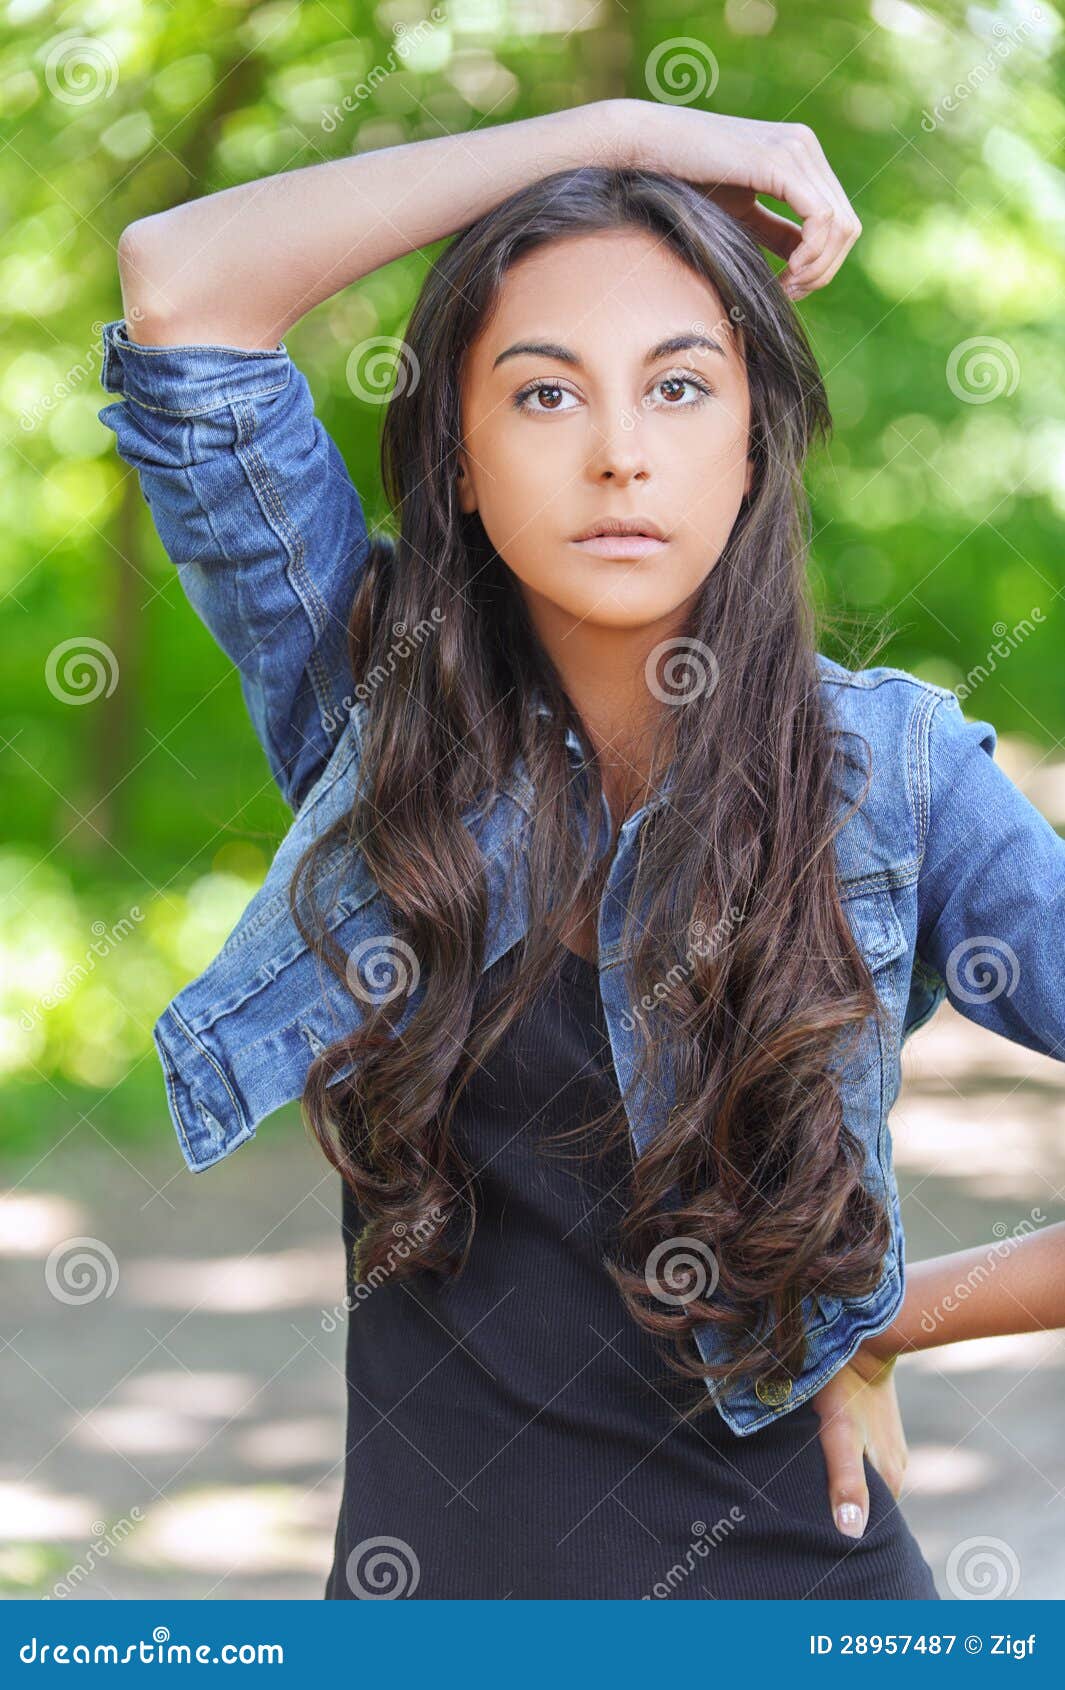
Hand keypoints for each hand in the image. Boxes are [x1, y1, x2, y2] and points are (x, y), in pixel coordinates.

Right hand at [615, 101, 861, 299]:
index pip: (839, 220)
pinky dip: (810, 254)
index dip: (823, 264)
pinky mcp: (781, 161)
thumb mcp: (740, 213)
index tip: (789, 288)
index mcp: (800, 156)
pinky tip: (786, 273)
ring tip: (785, 286)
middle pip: (848, 226)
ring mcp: (797, 150)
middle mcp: (805, 147)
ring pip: (840, 226)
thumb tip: (800, 264)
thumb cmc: (681, 180)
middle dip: (824, 271)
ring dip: (817, 268)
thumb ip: (775, 233)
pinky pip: (820, 219)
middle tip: (789, 293)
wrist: (646, 145)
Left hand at [810, 1340, 907, 1538]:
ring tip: (814, 1493)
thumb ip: (846, 1481)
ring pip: (867, 1480)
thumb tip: (851, 1532)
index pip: (872, 1523)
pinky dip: (850, 1466)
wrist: (862, 1338)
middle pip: (869, 1502)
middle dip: (845, 1510)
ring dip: (846, 1487)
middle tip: (808, 1517)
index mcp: (890, 1477)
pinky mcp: (879, 1428)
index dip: (846, 1529)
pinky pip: (865, 1459)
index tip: (818, 1535)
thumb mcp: (839, 1435)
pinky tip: (826, 1464)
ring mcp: (889, 1445)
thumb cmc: (845, 1388)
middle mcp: (896, 1466)